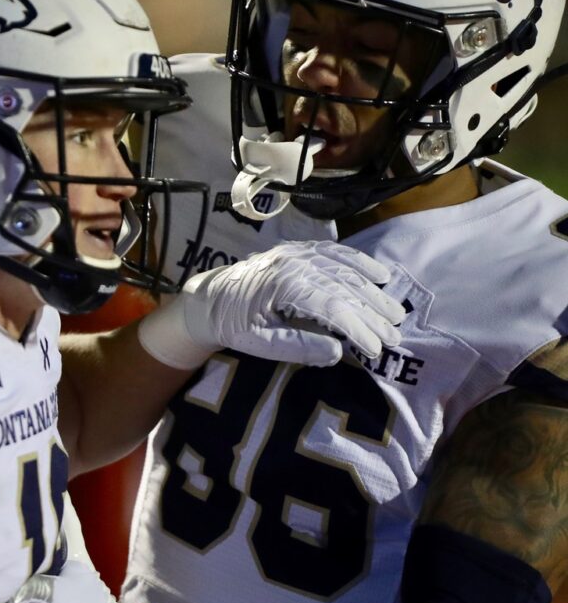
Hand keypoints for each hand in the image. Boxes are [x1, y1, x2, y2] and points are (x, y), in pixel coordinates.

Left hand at [138, 240, 404, 368]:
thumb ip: (296, 346)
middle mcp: (291, 263)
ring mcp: (294, 253)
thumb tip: (337, 351)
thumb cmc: (230, 323)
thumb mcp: (256, 343)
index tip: (376, 348)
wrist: (207, 298)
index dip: (357, 327)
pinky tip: (379, 275)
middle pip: (342, 285)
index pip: (330, 305)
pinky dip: (358, 262)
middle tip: (395, 336)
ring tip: (395, 313)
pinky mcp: (297, 251)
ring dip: (372, 291)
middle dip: (372, 312)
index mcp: (280, 285)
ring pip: (343, 269)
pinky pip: (333, 252)